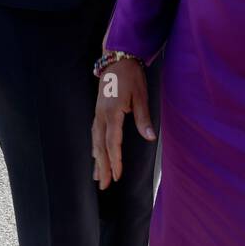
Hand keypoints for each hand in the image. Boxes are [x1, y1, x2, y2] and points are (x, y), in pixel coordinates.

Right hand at [91, 58, 155, 188]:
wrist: (117, 59)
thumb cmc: (131, 77)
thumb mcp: (140, 95)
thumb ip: (143, 118)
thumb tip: (149, 137)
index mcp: (112, 113)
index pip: (112, 142)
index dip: (114, 160)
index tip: (116, 175)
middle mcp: (102, 116)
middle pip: (100, 146)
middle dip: (102, 167)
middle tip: (103, 186)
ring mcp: (98, 114)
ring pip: (95, 142)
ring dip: (97, 161)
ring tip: (97, 178)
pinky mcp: (99, 112)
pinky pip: (94, 134)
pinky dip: (95, 148)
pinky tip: (95, 156)